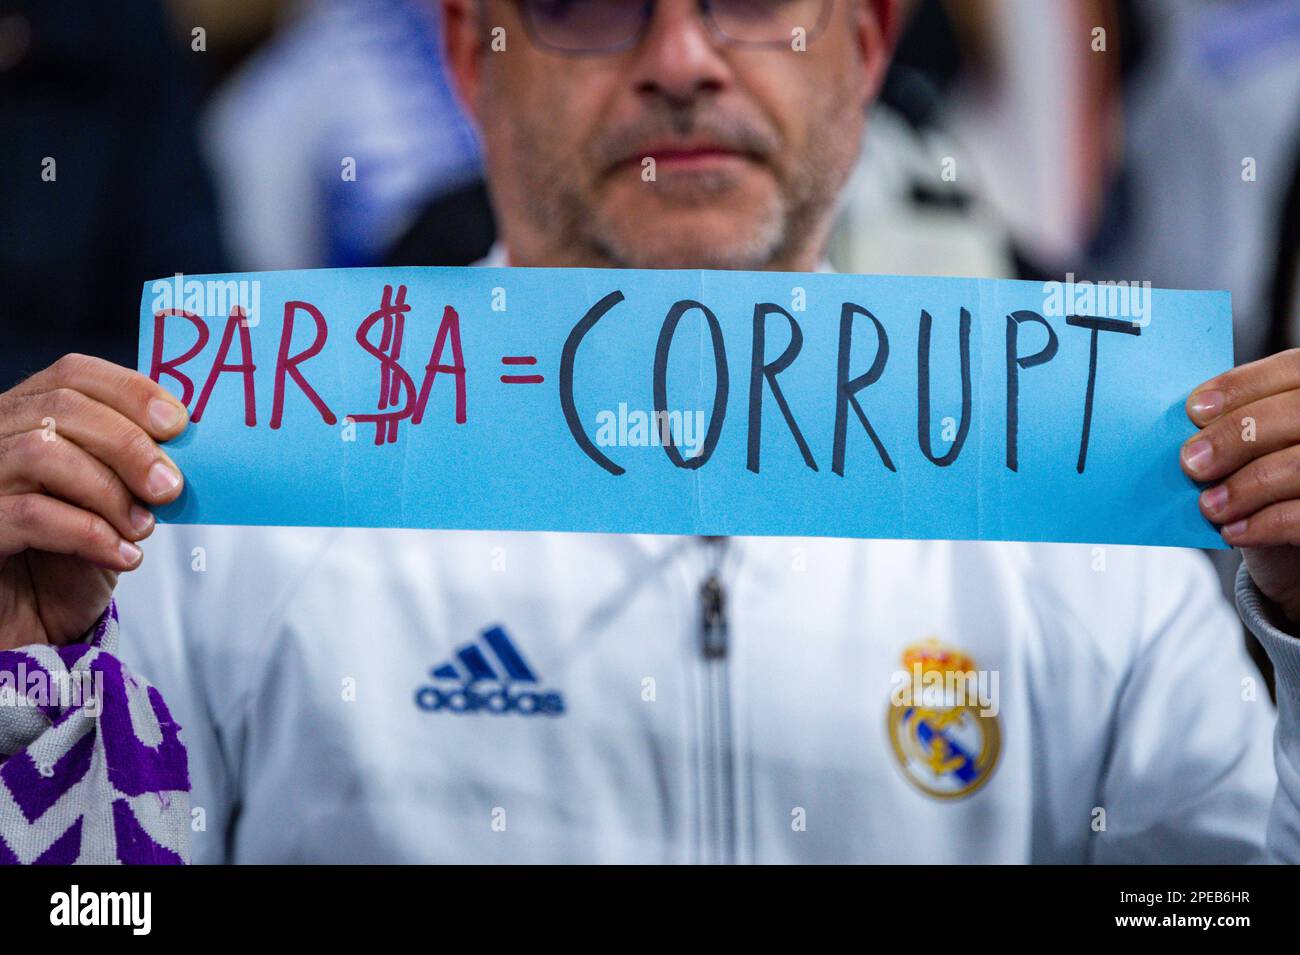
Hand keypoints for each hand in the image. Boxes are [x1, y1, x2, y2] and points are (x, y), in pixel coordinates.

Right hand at [0, 354, 186, 648]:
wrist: (33, 627)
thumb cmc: (73, 558)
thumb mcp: (111, 500)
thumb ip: (135, 464)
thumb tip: (187, 441)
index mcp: (28, 417)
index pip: (72, 373)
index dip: (130, 391)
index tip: (178, 424)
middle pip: (62, 407)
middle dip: (129, 445)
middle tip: (170, 487)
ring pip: (43, 453)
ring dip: (110, 491)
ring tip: (143, 527)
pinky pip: (32, 514)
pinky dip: (91, 533)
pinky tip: (122, 556)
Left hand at [1184, 349, 1299, 622]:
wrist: (1298, 543)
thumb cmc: (1276, 477)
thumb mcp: (1262, 442)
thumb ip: (1241, 421)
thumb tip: (1188, 421)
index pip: (1291, 369)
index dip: (1242, 385)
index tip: (1195, 410)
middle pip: (1294, 414)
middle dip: (1234, 437)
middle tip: (1191, 462)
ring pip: (1297, 464)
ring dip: (1242, 487)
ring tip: (1208, 505)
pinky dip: (1260, 524)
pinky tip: (1232, 531)